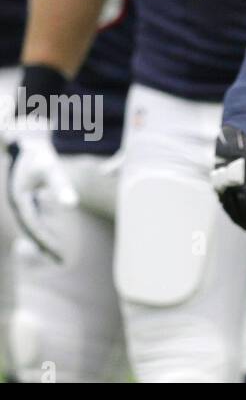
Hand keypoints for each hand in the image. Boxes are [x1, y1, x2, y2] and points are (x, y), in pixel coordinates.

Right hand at [5, 133, 78, 262]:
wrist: (25, 138)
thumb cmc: (36, 152)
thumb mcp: (50, 168)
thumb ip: (60, 185)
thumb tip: (72, 203)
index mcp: (20, 201)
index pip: (34, 229)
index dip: (46, 243)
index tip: (59, 256)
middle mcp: (19, 203)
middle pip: (32, 231)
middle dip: (45, 246)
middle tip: (60, 261)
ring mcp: (21, 201)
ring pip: (32, 226)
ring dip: (44, 240)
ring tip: (57, 255)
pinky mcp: (27, 197)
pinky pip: (34, 217)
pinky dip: (43, 228)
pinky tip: (52, 237)